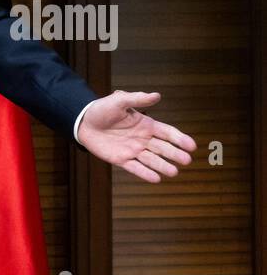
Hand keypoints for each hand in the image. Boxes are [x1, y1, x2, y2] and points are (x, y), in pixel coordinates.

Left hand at [77, 91, 196, 182]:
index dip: (180, 139)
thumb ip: (138, 99)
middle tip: (187, 161)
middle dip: (175, 154)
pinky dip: (145, 173)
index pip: (167, 133)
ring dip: (163, 166)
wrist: (83, 122)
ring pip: (151, 160)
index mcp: (146, 125)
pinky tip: (156, 179)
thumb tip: (157, 95)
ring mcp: (132, 150)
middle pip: (163, 148)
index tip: (192, 146)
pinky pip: (135, 168)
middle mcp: (143, 139)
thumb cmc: (102, 109)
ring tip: (173, 172)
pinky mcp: (120, 159)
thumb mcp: (120, 100)